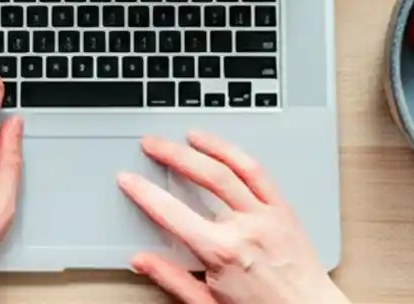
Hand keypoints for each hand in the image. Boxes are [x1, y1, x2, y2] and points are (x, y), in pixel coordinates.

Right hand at [118, 132, 348, 303]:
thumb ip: (171, 278)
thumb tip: (142, 260)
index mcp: (222, 252)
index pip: (172, 213)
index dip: (144, 192)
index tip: (129, 179)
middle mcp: (246, 228)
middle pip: (205, 176)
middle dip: (173, 154)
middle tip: (152, 144)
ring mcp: (268, 215)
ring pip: (234, 167)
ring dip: (208, 145)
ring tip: (186, 136)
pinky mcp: (284, 210)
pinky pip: (260, 173)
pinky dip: (238, 154)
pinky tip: (223, 148)